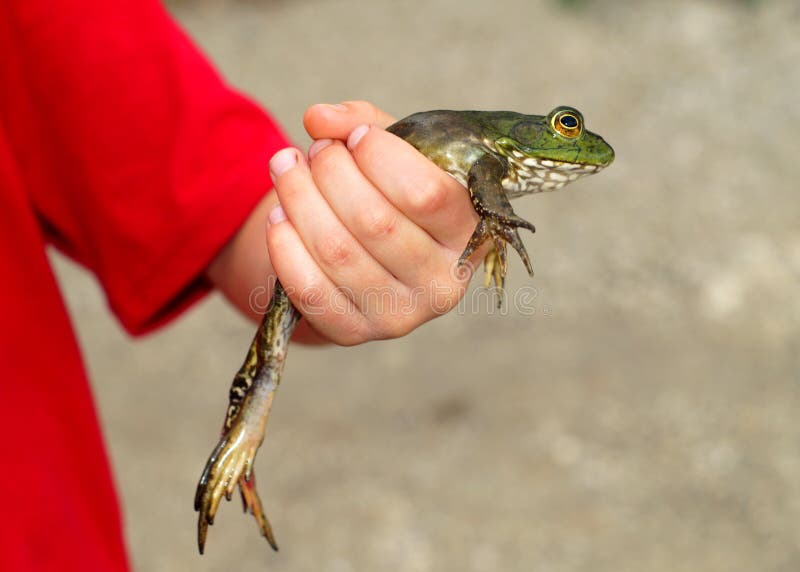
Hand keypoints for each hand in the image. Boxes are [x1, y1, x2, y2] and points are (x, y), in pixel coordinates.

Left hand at [266, 101, 484, 344]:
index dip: (381, 157)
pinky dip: (284, 246)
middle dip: (331, 172)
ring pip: (336, 251)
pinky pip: (310, 290)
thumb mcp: (395, 154)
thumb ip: (362, 124)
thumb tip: (318, 118)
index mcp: (469, 233)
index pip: (427, 195)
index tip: (356, 136)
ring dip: (299, 199)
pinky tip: (278, 215)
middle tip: (316, 150)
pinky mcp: (355, 333)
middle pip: (375, 222)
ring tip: (286, 168)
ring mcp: (400, 316)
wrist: (373, 260)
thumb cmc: (393, 195)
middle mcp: (443, 284)